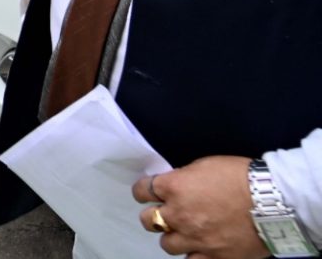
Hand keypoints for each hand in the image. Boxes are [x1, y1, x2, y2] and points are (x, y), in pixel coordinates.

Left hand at [131, 156, 266, 258]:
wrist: (273, 201)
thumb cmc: (241, 176)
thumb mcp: (204, 166)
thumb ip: (184, 179)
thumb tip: (176, 186)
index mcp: (173, 188)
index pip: (141, 191)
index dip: (143, 191)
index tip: (148, 193)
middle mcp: (178, 215)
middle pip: (149, 220)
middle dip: (154, 216)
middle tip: (165, 214)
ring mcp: (195, 239)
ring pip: (167, 245)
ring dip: (173, 237)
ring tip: (185, 233)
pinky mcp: (214, 257)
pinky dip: (194, 255)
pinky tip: (200, 249)